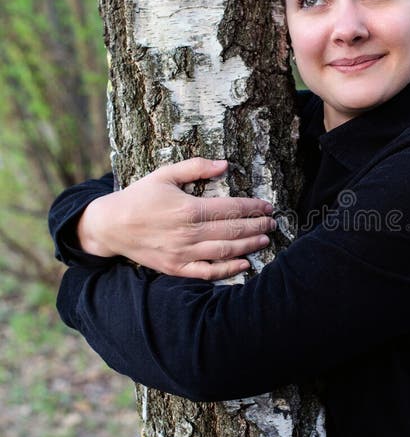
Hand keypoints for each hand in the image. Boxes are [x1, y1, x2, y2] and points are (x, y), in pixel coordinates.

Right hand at [76, 158, 276, 279]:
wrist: (110, 225)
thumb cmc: (139, 197)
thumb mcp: (165, 174)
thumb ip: (196, 167)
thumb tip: (225, 164)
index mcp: (188, 208)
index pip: (231, 208)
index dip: (253, 207)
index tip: (267, 206)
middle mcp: (189, 233)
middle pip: (233, 230)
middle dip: (257, 226)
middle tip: (272, 222)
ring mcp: (183, 253)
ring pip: (225, 251)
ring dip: (249, 245)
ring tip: (265, 239)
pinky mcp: (176, 268)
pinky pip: (207, 272)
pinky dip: (228, 269)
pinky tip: (244, 264)